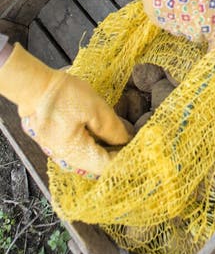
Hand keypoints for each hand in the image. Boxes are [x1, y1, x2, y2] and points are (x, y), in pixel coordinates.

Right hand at [0, 43, 130, 177]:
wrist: (35, 86)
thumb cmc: (63, 95)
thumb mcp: (96, 109)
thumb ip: (113, 129)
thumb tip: (126, 141)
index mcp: (76, 155)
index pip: (107, 167)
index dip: (126, 159)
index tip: (140, 148)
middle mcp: (67, 159)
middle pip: (99, 165)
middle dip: (118, 154)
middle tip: (135, 141)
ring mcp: (61, 152)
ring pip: (91, 158)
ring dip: (108, 149)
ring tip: (124, 135)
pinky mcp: (59, 143)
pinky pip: (82, 150)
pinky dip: (97, 143)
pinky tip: (106, 132)